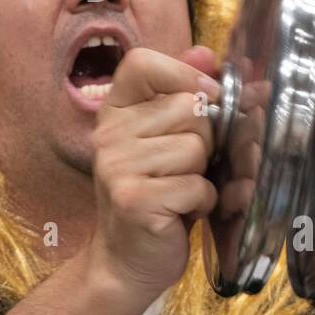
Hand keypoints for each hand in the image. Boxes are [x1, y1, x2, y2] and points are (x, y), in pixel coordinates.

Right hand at [83, 43, 219, 301]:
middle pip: (189, 108)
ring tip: (182, 190)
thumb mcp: (167, 139)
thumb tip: (207, 52)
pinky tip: (182, 212)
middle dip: (204, 139)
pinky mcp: (135, 200)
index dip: (182, 73)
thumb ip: (184, 92)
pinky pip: (197, 185)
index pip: (142, 62)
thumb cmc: (156, 195)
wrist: (127, 261)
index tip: (203, 97)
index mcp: (114, 111)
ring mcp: (117, 167)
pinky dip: (202, 202)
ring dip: (203, 174)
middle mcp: (108, 134)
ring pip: (197, 148)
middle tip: (184, 166)